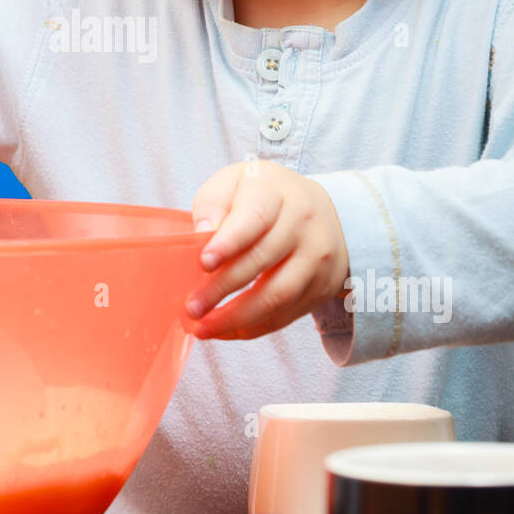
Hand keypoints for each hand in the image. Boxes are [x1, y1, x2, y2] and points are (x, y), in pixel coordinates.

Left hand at [185, 158, 349, 339]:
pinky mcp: (321, 286)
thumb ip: (214, 204)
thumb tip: (202, 234)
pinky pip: (286, 314)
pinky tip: (226, 330)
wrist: (320, 210)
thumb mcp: (235, 182)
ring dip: (237, 317)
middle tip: (192, 307)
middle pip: (263, 259)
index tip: (204, 263)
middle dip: (223, 287)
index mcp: (277, 191)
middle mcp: (303, 223)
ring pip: (278, 294)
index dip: (229, 242)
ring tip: (204, 328)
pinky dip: (253, 328)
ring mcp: (317, 257)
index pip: (255, 218)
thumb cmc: (264, 195)